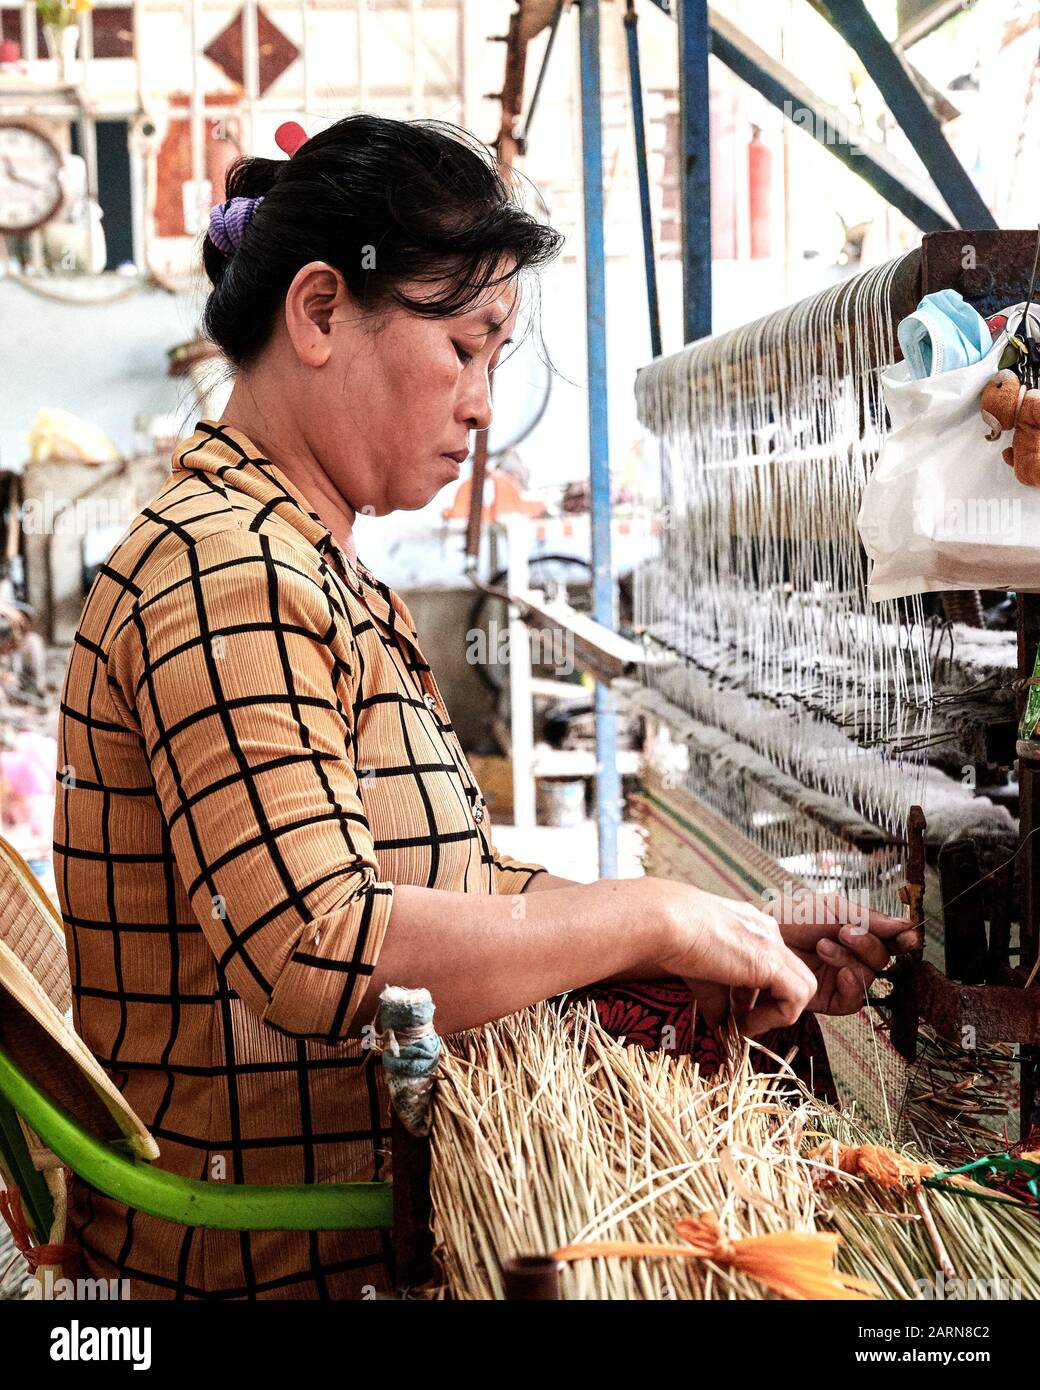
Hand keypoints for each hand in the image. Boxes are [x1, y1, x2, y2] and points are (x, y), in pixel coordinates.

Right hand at [651, 881, 817, 1036]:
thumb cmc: (672, 938)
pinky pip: (796, 999)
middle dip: (774, 1006)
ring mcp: (773, 945)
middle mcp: (768, 932)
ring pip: (804, 988)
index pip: (774, 966)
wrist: (664, 922)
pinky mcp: (771, 963)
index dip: (758, 995)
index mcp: (753, 927)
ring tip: (744, 1025)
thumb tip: (717, 1026)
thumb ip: (716, 999)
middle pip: (795, 977)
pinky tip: (744, 1023)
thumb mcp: (700, 971)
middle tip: (743, 1022)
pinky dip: (776, 1017)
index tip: (733, 1012)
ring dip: (777, 1014)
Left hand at [762, 890, 917, 1015]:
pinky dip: (852, 985)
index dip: (903, 939)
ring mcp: (840, 978)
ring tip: (825, 946)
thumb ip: (869, 918)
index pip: (889, 938)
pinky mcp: (828, 1000)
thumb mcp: (831, 907)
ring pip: (869, 978)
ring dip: (853, 960)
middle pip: (882, 959)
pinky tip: (841, 972)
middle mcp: (852, 956)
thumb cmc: (791, 916)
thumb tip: (906, 924)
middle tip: (846, 933)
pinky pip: (853, 1001)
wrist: (758, 935)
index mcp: (856, 932)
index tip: (908, 938)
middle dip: (868, 945)